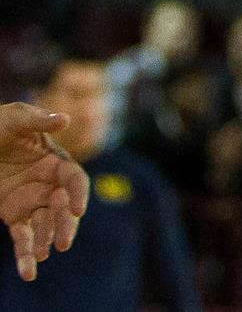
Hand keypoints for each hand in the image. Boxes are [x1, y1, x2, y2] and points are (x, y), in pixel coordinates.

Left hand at [0, 104, 88, 281]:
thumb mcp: (14, 118)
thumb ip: (38, 120)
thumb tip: (65, 119)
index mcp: (57, 160)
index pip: (74, 179)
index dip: (78, 194)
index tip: (76, 210)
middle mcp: (50, 183)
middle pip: (64, 207)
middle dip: (64, 225)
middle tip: (62, 243)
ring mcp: (33, 201)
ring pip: (45, 225)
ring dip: (46, 240)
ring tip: (42, 254)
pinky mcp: (14, 216)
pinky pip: (23, 237)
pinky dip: (26, 255)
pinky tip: (28, 273)